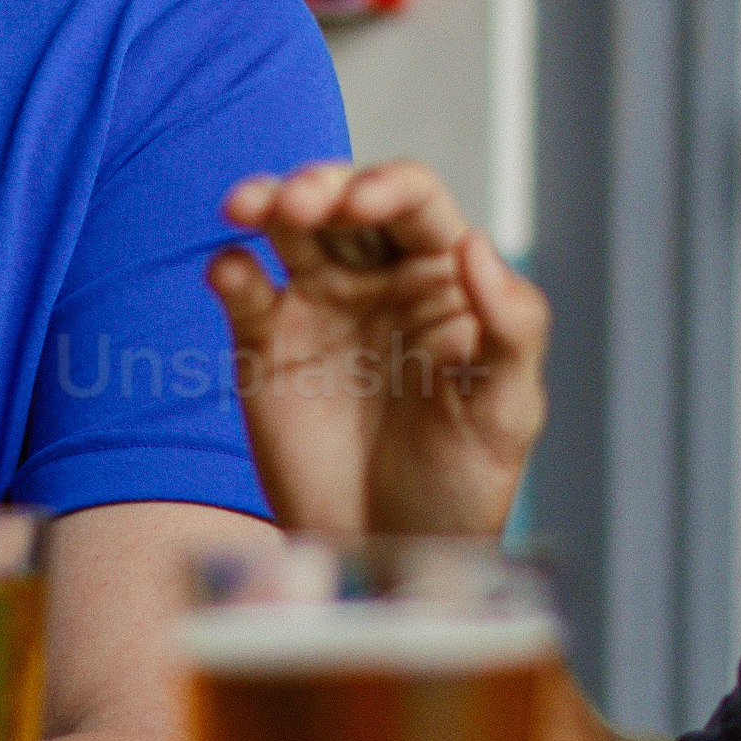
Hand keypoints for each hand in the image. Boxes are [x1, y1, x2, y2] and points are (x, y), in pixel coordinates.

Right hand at [209, 160, 549, 544]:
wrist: (392, 555)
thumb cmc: (464, 484)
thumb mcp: (508, 412)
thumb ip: (510, 327)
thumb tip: (477, 244)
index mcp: (444, 278)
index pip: (414, 204)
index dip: (386, 187)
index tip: (361, 203)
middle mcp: (379, 278)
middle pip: (342, 199)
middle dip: (318, 185)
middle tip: (296, 204)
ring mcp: (320, 305)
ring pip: (288, 229)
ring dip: (265, 202)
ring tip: (246, 206)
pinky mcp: (267, 344)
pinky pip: (244, 289)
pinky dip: (230, 269)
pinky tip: (231, 272)